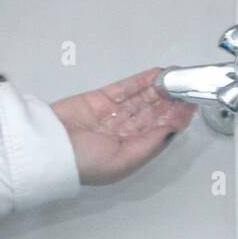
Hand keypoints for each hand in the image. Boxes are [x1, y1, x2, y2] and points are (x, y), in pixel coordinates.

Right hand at [51, 67, 194, 184]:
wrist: (48, 147)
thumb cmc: (82, 163)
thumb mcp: (122, 161)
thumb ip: (149, 145)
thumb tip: (172, 130)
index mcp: (128, 152)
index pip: (157, 132)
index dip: (174, 120)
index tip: (189, 108)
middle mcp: (122, 133)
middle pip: (152, 114)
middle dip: (170, 103)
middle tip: (187, 90)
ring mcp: (111, 114)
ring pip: (141, 99)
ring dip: (159, 90)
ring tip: (176, 80)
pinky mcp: (100, 98)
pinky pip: (126, 88)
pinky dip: (142, 81)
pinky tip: (157, 75)